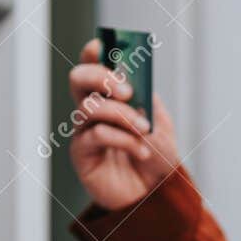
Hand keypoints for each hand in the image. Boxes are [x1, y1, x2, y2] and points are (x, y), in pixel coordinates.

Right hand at [67, 37, 179, 210]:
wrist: (158, 195)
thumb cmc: (158, 156)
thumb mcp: (161, 123)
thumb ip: (146, 99)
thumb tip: (132, 78)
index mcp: (111, 95)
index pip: (92, 64)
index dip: (93, 51)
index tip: (102, 45)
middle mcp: (93, 109)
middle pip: (79, 79)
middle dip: (101, 77)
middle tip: (127, 91)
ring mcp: (84, 131)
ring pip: (89, 107)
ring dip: (121, 114)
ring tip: (143, 129)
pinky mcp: (82, 155)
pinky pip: (95, 135)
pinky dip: (121, 138)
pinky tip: (140, 150)